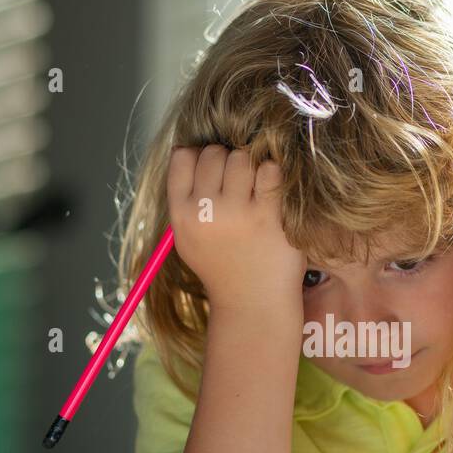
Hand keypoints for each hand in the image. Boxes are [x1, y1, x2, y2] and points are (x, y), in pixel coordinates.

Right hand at [166, 145, 304, 314]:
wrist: (252, 303)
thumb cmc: (222, 266)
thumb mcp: (187, 238)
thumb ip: (183, 198)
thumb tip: (186, 149)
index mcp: (180, 214)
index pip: (183, 156)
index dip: (200, 157)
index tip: (213, 173)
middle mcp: (205, 211)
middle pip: (214, 153)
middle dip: (227, 161)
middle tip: (238, 184)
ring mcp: (237, 213)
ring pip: (241, 158)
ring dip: (251, 167)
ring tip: (254, 190)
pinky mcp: (269, 216)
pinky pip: (270, 171)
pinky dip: (272, 177)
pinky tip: (270, 195)